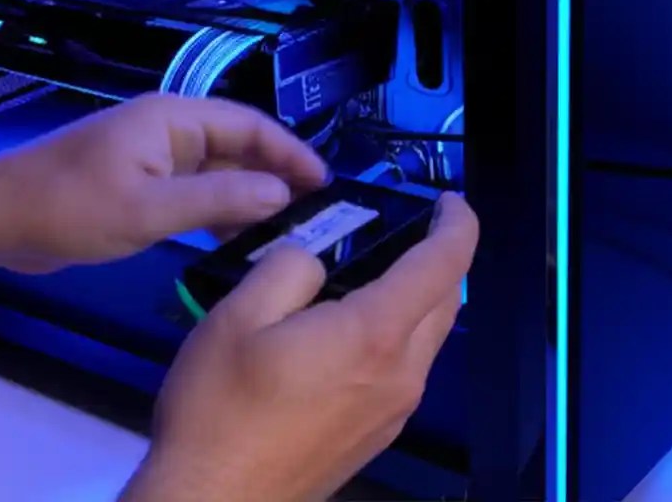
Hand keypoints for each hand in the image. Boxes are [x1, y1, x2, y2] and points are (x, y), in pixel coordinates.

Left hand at [0, 93, 327, 271]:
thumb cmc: (68, 208)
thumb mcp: (149, 209)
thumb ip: (218, 200)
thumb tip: (279, 194)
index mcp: (172, 120)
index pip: (250, 126)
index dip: (290, 151)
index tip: (324, 183)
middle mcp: (167, 131)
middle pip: (237, 146)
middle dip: (276, 174)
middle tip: (314, 211)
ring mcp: (151, 158)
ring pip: (217, 171)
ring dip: (249, 195)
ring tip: (285, 228)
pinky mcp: (137, 184)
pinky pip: (193, 191)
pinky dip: (219, 209)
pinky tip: (236, 237)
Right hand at [121, 193, 478, 501]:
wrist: (214, 501)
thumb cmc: (221, 409)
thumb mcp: (238, 317)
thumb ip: (288, 268)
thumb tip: (314, 259)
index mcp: (375, 334)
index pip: (444, 263)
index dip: (458, 222)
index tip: (449, 199)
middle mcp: (401, 373)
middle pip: (447, 300)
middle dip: (441, 256)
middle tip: (411, 226)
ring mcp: (394, 410)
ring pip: (428, 338)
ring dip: (419, 298)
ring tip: (373, 271)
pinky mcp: (377, 434)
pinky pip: (405, 368)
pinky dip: (397, 333)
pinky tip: (349, 329)